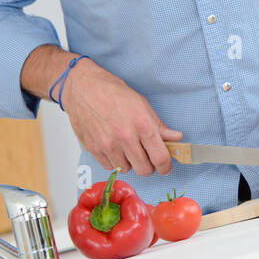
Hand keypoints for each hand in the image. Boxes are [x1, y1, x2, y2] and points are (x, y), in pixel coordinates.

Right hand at [63, 59, 181, 176]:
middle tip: (147, 157)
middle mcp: (125, 138)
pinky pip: (110, 167)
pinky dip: (115, 161)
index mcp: (142, 125)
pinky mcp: (93, 149)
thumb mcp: (142, 105)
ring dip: (130, 162)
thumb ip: (159, 126)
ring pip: (127, 169)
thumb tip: (176, 138)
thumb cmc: (113, 92)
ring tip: (127, 147)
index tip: (165, 166)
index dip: (165, 166)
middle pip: (144, 170)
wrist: (83, 88)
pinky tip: (115, 148)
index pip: (160, 158)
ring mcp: (108, 145)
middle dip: (149, 166)